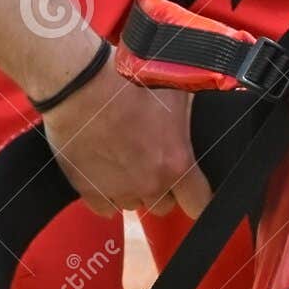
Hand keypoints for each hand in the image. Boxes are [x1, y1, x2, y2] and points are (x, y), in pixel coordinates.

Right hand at [42, 55, 211, 219]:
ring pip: (134, 205)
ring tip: (127, 161)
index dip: (198, 197)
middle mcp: (148, 183)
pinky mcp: (86, 188)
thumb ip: (192, 112)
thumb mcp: (176, 91)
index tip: (194, 189)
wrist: (80, 83)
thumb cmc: (128, 81)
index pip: (199, 204)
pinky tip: (106, 172)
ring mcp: (116, 189)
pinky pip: (104, 207)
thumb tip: (208, 102)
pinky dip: (106, 195)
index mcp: (176, 164)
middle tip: (154, 164)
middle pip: (164, 206)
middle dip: (163, 190)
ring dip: (134, 190)